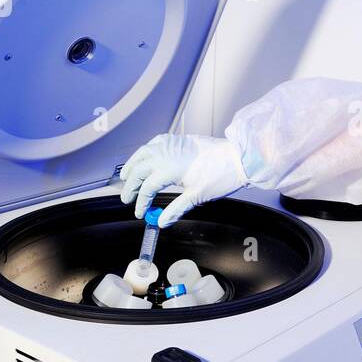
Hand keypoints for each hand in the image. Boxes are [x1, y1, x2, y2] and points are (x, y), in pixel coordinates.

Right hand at [118, 134, 248, 225]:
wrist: (236, 157)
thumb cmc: (220, 175)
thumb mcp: (197, 196)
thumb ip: (176, 209)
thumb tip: (162, 221)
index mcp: (168, 169)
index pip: (146, 189)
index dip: (141, 203)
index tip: (140, 213)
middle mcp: (165, 154)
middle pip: (139, 171)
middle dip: (131, 186)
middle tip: (128, 198)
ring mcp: (170, 144)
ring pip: (142, 154)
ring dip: (132, 166)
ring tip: (125, 176)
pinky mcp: (176, 139)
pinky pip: (153, 143)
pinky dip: (144, 152)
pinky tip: (143, 158)